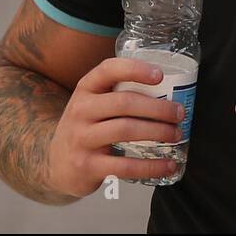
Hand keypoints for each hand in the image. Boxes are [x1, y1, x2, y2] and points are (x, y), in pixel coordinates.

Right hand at [47, 57, 185, 196]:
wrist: (55, 164)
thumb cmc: (86, 127)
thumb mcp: (93, 104)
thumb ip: (119, 94)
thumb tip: (169, 91)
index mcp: (86, 88)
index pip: (109, 70)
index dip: (135, 69)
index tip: (160, 75)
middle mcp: (81, 110)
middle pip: (124, 102)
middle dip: (157, 107)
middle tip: (179, 113)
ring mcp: (81, 138)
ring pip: (125, 131)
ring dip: (157, 132)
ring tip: (176, 135)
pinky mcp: (87, 166)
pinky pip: (124, 165)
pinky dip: (151, 166)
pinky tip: (168, 164)